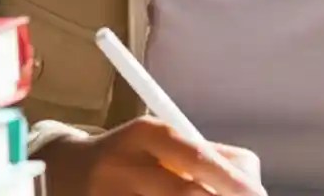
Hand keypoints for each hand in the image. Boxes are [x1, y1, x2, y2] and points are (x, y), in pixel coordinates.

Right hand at [36, 116, 265, 195]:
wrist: (66, 173)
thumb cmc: (132, 157)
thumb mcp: (162, 142)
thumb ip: (206, 156)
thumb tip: (252, 183)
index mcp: (147, 134)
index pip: (197, 157)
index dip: (232, 181)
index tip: (257, 195)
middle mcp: (126, 166)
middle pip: (188, 195)